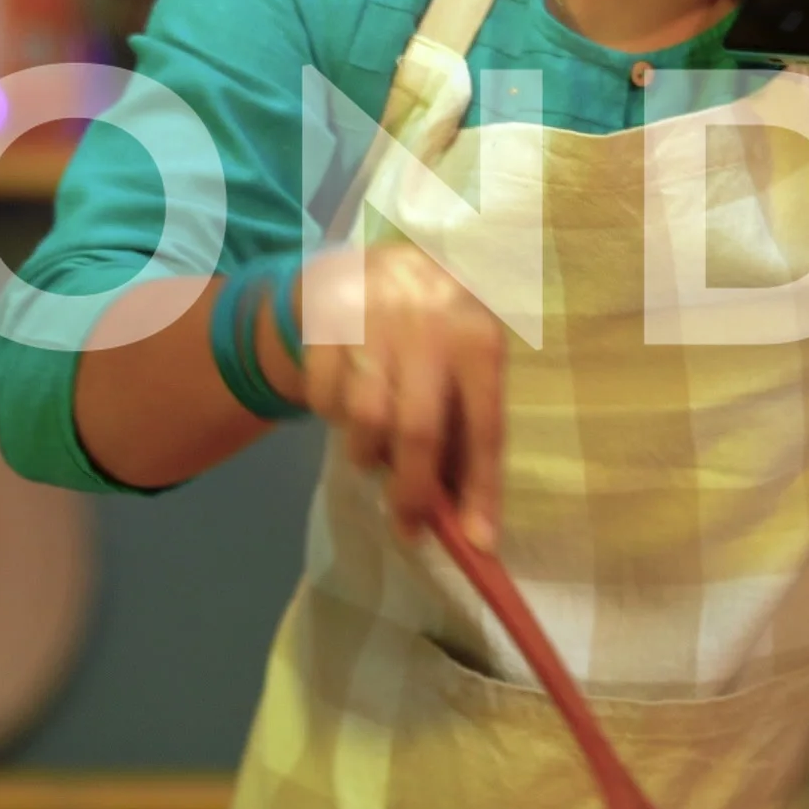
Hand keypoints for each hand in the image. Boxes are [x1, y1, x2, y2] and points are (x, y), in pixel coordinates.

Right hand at [278, 242, 506, 548]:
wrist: (371, 266)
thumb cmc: (434, 333)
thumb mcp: (465, 364)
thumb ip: (467, 432)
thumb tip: (470, 522)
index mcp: (480, 335)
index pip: (485, 426)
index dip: (481, 489)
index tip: (476, 542)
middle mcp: (430, 322)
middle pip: (418, 429)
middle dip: (413, 491)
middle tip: (408, 526)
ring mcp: (373, 317)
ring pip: (364, 418)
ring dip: (368, 453)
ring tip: (375, 452)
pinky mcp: (325, 319)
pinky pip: (323, 398)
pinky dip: (332, 418)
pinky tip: (345, 405)